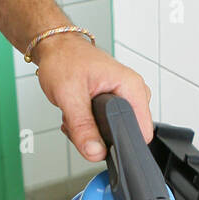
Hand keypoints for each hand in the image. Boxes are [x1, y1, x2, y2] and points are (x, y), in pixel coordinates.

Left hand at [34, 35, 153, 161]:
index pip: (142, 132)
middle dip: (100, 137)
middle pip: (127, 135)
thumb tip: (95, 152)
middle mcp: (132, 93)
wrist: (56, 47)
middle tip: (80, 121)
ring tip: (77, 114)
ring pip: (114, 133)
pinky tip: (77, 114)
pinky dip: (88, 127)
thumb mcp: (70, 95)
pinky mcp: (114, 103)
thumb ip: (83, 127)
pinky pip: (107, 127)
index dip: (123, 144)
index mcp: (131, 87)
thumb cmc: (64, 58)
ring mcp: (124, 98)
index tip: (101, 142)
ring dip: (91, 131)